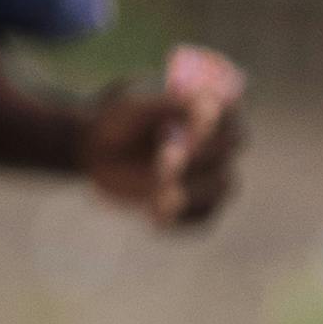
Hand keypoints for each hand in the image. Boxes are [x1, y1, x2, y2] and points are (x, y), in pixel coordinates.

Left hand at [84, 40, 246, 232]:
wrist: (93, 151)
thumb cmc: (116, 119)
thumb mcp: (136, 106)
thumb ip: (171, 105)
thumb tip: (210, 105)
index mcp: (206, 111)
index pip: (229, 116)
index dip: (218, 124)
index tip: (196, 130)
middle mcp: (214, 144)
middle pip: (227, 152)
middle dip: (200, 157)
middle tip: (165, 158)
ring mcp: (207, 175)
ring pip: (220, 187)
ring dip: (194, 192)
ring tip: (161, 197)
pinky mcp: (194, 203)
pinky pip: (202, 218)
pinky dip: (182, 219)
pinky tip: (155, 217)